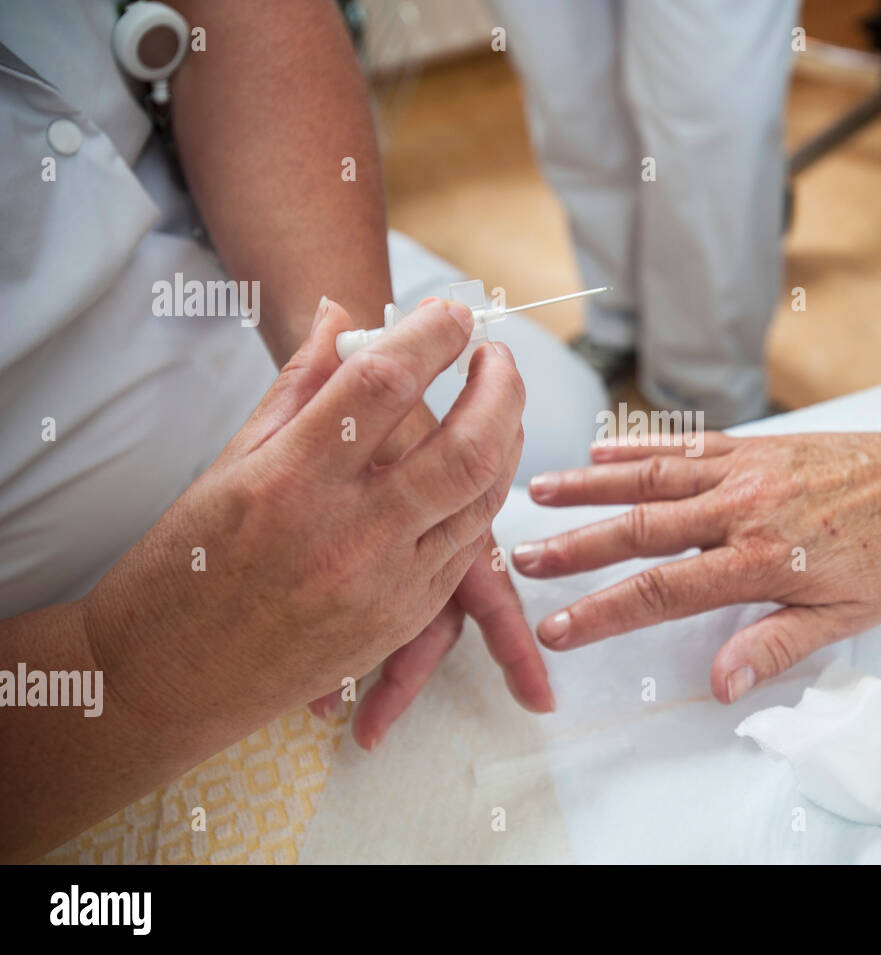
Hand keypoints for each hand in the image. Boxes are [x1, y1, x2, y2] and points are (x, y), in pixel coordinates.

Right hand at [83, 297, 526, 733]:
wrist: (169, 680)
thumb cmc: (187, 565)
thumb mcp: (231, 463)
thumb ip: (299, 385)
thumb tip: (341, 311)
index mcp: (289, 482)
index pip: (383, 384)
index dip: (431, 335)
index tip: (453, 311)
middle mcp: (346, 535)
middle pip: (463, 445)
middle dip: (499, 387)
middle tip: (497, 355)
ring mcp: (384, 584)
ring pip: (482, 498)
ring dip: (507, 438)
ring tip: (500, 402)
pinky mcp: (403, 620)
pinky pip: (468, 547)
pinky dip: (485, 495)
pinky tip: (483, 465)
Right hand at [511, 428, 880, 702]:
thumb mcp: (852, 616)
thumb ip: (778, 643)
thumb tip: (720, 682)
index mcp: (762, 557)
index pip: (663, 590)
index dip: (603, 612)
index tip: (556, 628)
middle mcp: (742, 507)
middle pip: (641, 528)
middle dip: (576, 546)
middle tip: (522, 558)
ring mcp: (747, 469)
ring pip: (653, 477)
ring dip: (591, 487)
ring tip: (539, 491)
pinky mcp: (758, 446)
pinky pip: (688, 445)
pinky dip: (641, 448)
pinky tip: (604, 451)